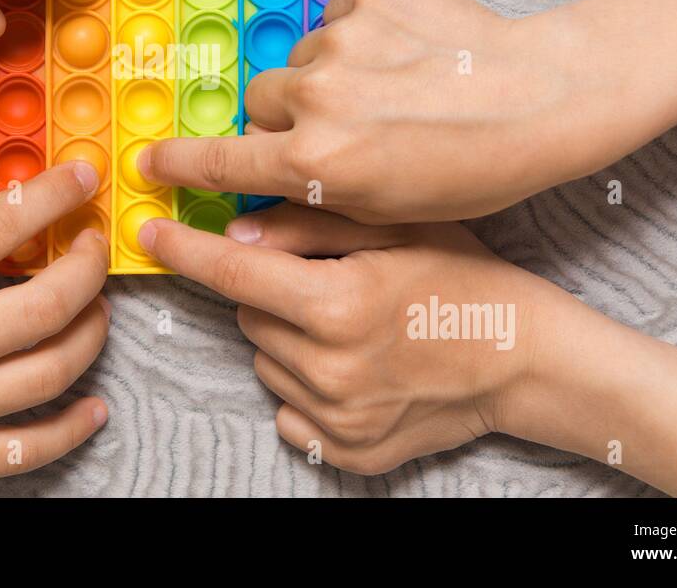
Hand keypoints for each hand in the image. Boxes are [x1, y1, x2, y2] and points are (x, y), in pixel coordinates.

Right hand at [0, 162, 110, 496]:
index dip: (52, 194)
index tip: (80, 178)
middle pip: (47, 303)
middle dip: (88, 265)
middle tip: (93, 246)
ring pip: (50, 372)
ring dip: (89, 334)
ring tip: (94, 311)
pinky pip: (25, 451)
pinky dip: (70, 428)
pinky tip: (92, 405)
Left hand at [138, 205, 563, 474]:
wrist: (526, 359)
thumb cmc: (463, 280)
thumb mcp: (393, 227)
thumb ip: (306, 226)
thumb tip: (233, 233)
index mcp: (338, 304)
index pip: (233, 274)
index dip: (184, 251)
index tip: (150, 235)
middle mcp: (329, 368)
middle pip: (249, 315)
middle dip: (270, 291)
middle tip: (326, 279)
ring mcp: (336, 417)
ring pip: (266, 360)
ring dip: (288, 337)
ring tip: (350, 323)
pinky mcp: (346, 451)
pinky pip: (288, 409)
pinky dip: (305, 384)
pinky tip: (355, 365)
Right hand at [139, 0, 676, 222]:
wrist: (548, 94)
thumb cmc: (475, 168)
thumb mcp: (386, 209)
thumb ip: (309, 197)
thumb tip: (250, 201)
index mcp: (318, 163)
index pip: (220, 162)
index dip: (177, 163)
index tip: (147, 160)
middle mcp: (315, 98)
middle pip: (260, 105)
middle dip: (287, 120)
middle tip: (343, 131)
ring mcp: (339, 40)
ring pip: (299, 62)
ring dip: (327, 78)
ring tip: (393, 90)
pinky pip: (335, 21)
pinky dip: (358, 39)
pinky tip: (407, 56)